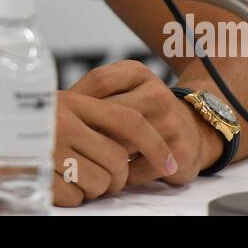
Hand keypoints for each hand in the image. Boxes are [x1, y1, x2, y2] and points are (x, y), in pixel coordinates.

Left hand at [74, 60, 215, 188]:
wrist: (193, 127)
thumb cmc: (144, 109)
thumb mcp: (124, 87)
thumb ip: (94, 92)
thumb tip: (53, 106)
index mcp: (137, 72)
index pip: (99, 80)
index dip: (76, 100)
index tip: (62, 115)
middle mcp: (157, 93)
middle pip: (109, 115)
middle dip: (88, 132)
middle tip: (71, 144)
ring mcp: (170, 122)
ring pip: (121, 144)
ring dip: (102, 156)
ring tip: (89, 159)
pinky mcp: (179, 151)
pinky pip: (136, 169)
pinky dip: (120, 175)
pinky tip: (114, 172)